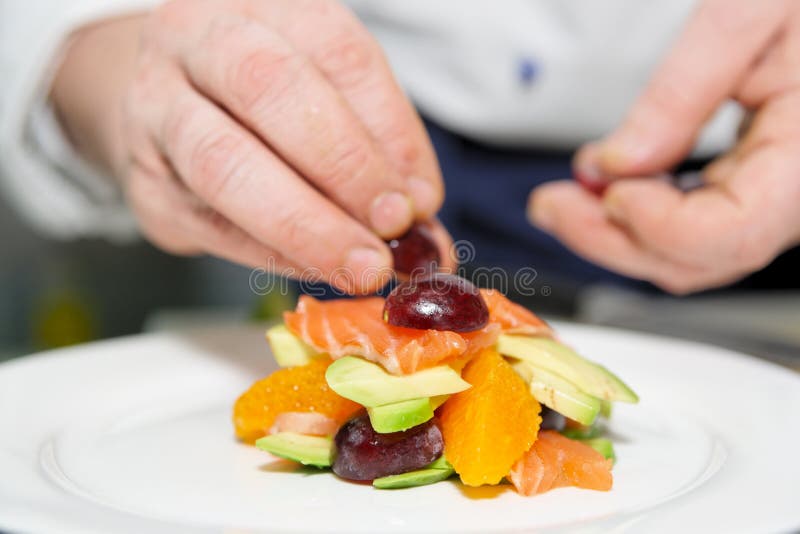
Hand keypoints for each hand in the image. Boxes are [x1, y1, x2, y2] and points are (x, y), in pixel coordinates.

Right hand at [51, 0, 450, 292]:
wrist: (166, 108)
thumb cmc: (264, 103)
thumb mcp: (326, 97)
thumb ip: (380, 152)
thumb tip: (425, 228)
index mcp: (264, 6)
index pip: (336, 49)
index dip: (387, 126)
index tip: (421, 196)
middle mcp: (198, 41)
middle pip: (269, 87)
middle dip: (344, 165)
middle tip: (393, 226)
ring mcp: (157, 110)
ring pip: (222, 162)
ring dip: (304, 224)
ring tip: (360, 266)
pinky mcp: (144, 182)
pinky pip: (208, 223)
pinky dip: (272, 253)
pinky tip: (314, 267)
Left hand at [529, 0, 799, 293]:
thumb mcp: (746, 15)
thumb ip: (680, 94)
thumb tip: (618, 163)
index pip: (733, 232)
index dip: (658, 227)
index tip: (609, 194)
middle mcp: (796, 191)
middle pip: (697, 256)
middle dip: (610, 238)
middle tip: (551, 205)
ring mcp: (774, 197)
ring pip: (687, 254)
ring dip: (614, 233)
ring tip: (563, 200)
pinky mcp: (750, 189)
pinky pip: (690, 227)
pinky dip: (636, 217)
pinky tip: (601, 191)